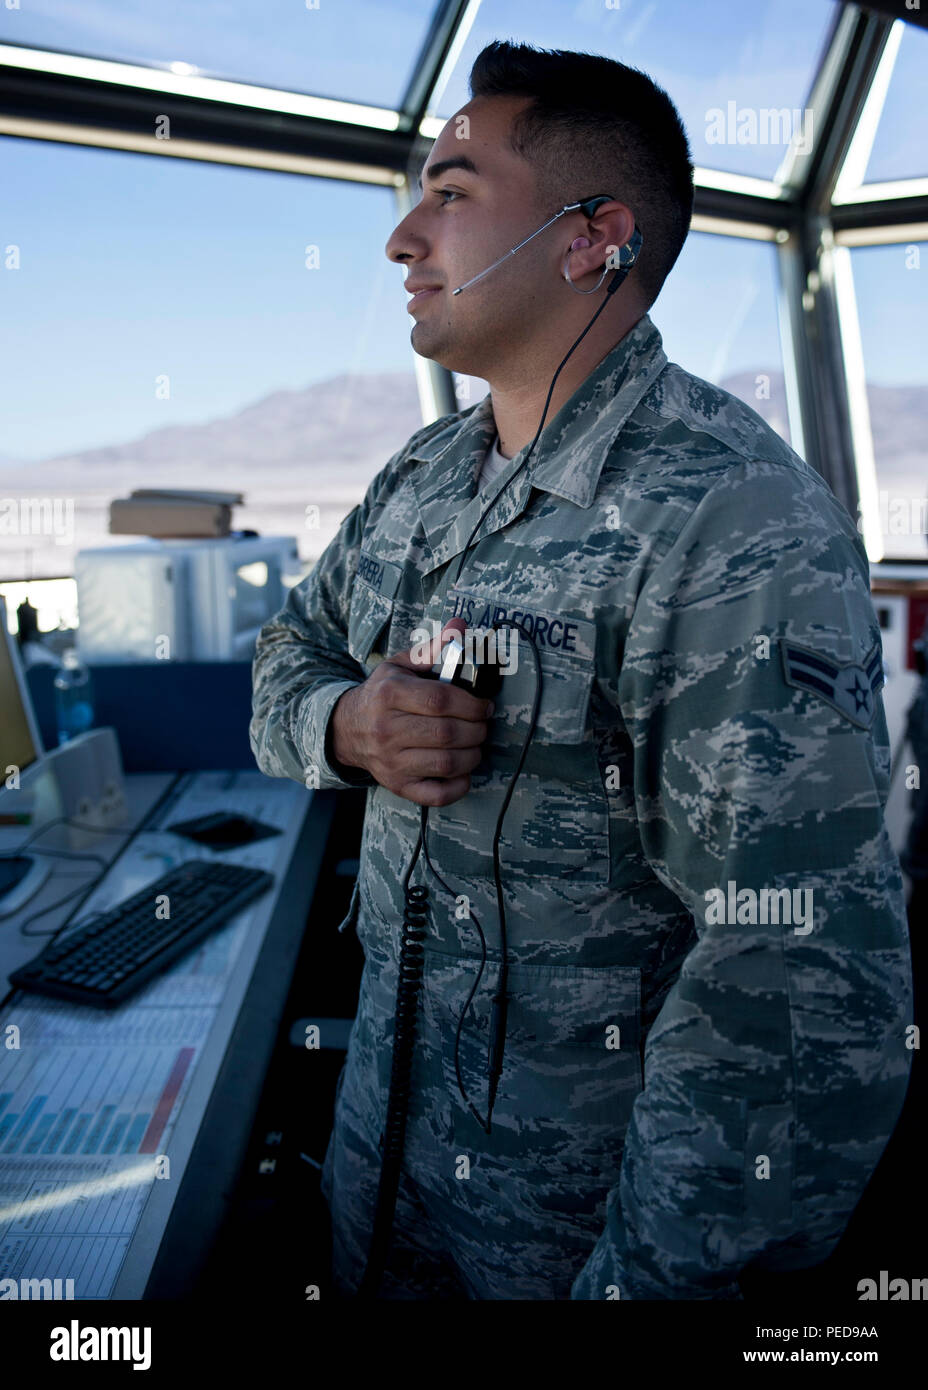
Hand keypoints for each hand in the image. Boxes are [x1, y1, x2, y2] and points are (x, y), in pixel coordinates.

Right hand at [330, 619, 492, 805]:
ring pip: (446, 764)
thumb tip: (459, 626)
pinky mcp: (397, 784)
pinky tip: (464, 772)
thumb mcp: (400, 667)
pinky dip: (458, 787)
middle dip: (477, 730)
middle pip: (447, 734)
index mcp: (390, 695)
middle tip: (483, 725)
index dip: (471, 704)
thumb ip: (432, 649)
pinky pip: (435, 795)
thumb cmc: (381, 695)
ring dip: (473, 755)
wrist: (346, 729)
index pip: (440, 701)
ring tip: (475, 744)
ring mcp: (391, 761)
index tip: (485, 706)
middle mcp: (388, 729)